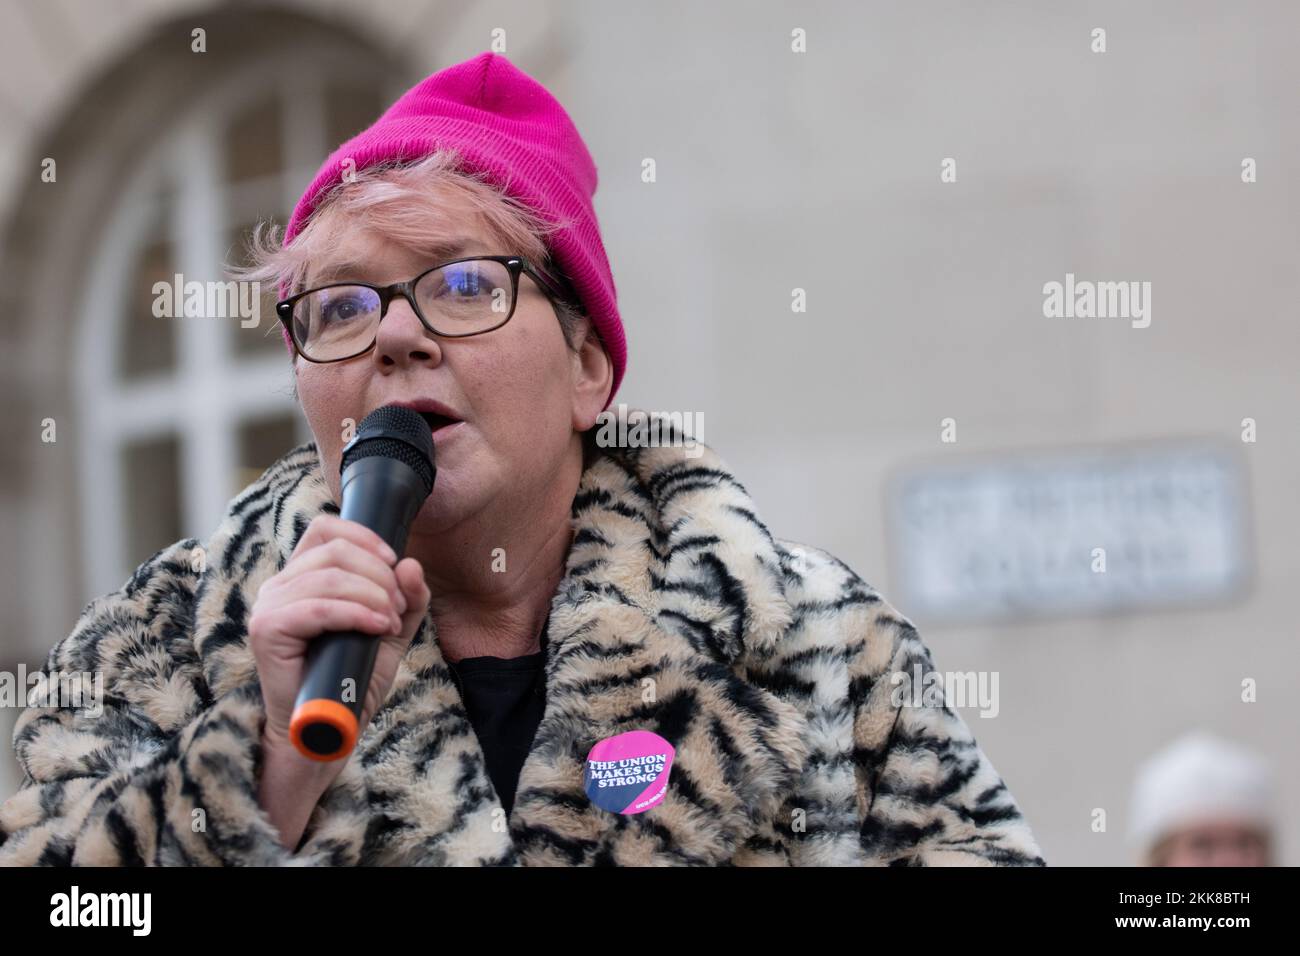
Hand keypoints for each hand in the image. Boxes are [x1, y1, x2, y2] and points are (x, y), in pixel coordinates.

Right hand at [248, 514, 429, 757]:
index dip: (364, 538)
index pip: (326, 528)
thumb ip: (406, 600)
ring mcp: (269, 606)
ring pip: (330, 577)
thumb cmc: (351, 681)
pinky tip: (378, 626)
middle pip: (336, 551)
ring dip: (373, 596)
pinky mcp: (267, 630)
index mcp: (302, 577)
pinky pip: (318, 607)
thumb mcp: (388, 633)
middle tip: (398, 609)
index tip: (394, 564)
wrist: (325, 732)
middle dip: (379, 576)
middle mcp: (280, 585)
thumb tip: (412, 564)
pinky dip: (355, 613)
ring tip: (389, 622)